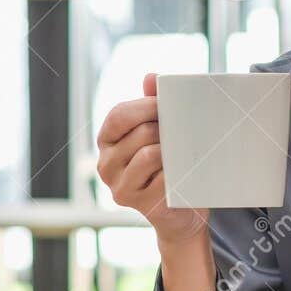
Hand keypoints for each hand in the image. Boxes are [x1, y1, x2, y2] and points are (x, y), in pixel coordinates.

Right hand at [96, 73, 205, 247]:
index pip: (119, 115)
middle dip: (167, 128)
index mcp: (107, 141)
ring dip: (173, 151)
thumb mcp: (160, 132)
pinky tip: (184, 175)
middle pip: (139, 132)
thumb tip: (150, 78)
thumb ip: (152, 104)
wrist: (181, 213)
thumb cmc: (170, 166)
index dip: (146, 105)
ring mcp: (120, 187)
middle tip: (184, 133)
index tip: (169, 104)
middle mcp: (105, 165)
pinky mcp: (139, 204)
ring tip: (183, 154)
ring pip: (149, 154)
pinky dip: (178, 173)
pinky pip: (163, 178)